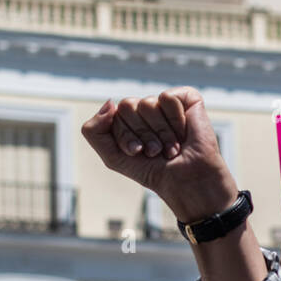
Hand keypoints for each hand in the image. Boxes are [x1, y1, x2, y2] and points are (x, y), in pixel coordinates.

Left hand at [81, 87, 235, 221]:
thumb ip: (94, 131)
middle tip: (155, 151)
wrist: (186, 183)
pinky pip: (167, 98)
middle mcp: (147, 109)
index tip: (138, 154)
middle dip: (140, 134)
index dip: (125, 137)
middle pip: (127, 105)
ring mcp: (166, 103)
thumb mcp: (113, 157)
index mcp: (129, 120)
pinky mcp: (187, 99)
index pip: (113, 114)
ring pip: (147, 104)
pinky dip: (174, 121)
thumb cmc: (154, 172)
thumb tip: (109, 102)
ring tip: (171, 147)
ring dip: (159, 133)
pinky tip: (183, 133)